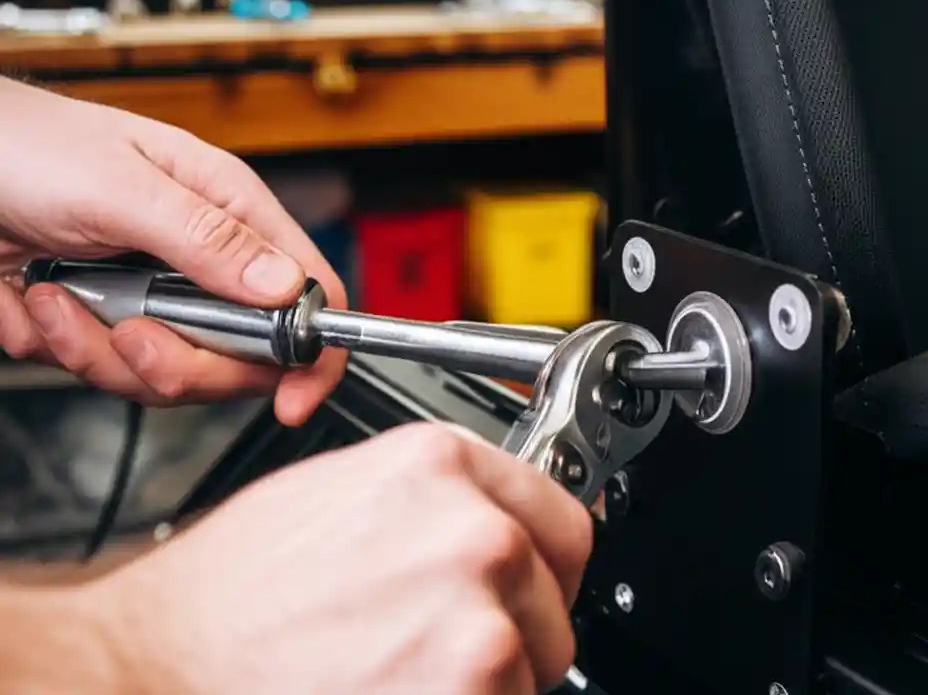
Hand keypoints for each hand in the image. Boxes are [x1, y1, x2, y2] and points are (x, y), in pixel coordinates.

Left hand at [0, 78, 346, 423]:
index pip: (306, 293)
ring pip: (164, 372)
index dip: (311, 353)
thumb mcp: (120, 185)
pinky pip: (100, 368)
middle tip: (129, 334)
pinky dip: (56, 344)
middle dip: (176, 361)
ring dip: (98, 349)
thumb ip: (207, 240)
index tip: (292, 398)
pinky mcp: (99, 318)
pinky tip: (31, 298)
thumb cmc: (22, 144)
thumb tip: (285, 285)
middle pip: (236, 357)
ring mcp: (148, 294)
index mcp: (227, 212)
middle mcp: (197, 259)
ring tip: (54, 297)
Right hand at [89, 424, 593, 694]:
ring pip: (537, 658)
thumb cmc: (233, 591)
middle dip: (519, 617)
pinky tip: (405, 691)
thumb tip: (498, 512)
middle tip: (450, 638)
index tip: (534, 572)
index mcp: (440, 465)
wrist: (159, 664)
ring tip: (409, 668)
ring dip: (493, 674)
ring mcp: (479, 616)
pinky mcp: (475, 687)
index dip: (543, 553)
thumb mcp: (344, 493)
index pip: (559, 511)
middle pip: (554, 588)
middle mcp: (473, 532)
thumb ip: (437, 497)